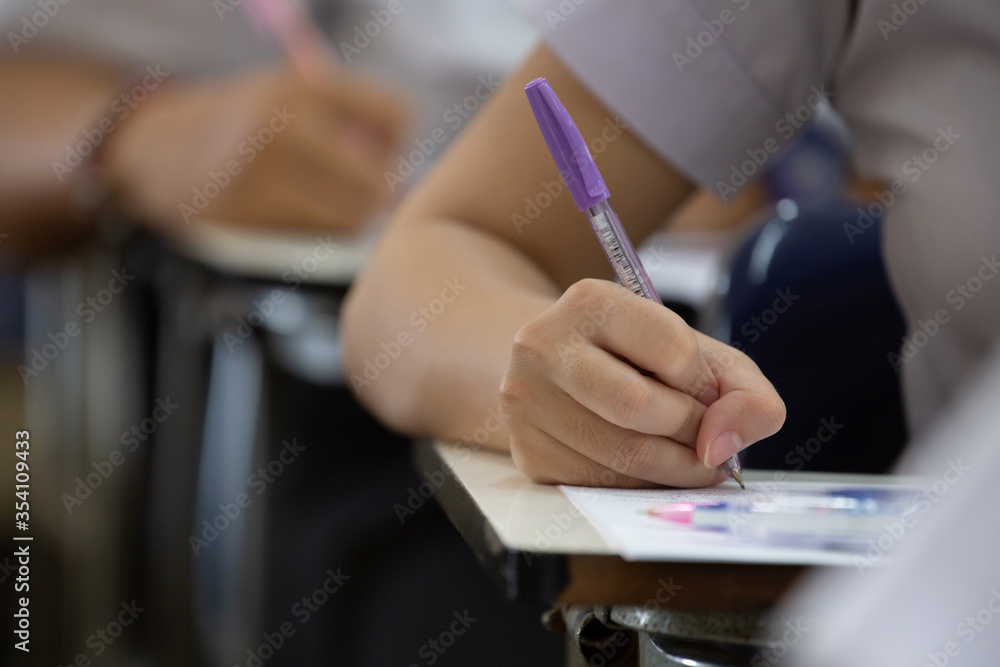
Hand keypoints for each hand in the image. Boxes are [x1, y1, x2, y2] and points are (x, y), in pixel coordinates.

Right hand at [102, 68, 406, 232]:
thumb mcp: (292, 95)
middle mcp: (280, 128)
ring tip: (325, 201)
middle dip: (381, 190)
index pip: (395, 116)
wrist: (151, 150)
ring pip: (351, 219)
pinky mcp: (244, 220)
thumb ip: (353, 119)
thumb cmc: (239, 124)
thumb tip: (406, 174)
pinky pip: (313, 240)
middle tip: (364, 190)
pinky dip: (317, 233)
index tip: (381, 149)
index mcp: (299, 88)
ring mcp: (260, 177)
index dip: (398, 140)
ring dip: (351, 217)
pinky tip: (295, 216)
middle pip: (380, 181)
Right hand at [500, 279, 785, 487]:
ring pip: (620, 456)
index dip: (703, 384)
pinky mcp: (527, 452)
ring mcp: (527, 401)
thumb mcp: (699, 356)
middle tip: (705, 440)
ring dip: (675, 469)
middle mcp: (544, 345)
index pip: (671, 348)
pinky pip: (600, 485)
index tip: (704, 392)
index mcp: (591, 302)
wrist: (563, 374)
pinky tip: (647, 467)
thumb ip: (744, 392)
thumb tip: (722, 447)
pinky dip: (640, 486)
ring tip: (689, 459)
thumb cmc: (641, 363)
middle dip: (690, 432)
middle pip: (638, 406)